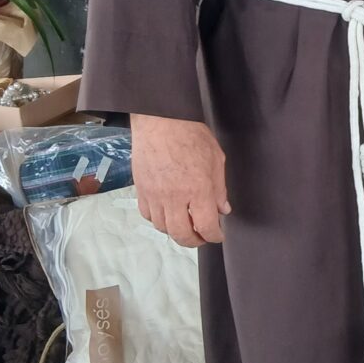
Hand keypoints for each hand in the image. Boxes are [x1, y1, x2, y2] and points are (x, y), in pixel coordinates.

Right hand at [132, 114, 230, 247]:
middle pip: (182, 234)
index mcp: (198, 189)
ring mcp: (155, 195)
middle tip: (202, 237)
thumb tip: (222, 209)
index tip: (217, 235)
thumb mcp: (216, 159)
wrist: (161, 121)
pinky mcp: (141, 190)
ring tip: (185, 225)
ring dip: (176, 231)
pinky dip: (158, 219)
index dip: (214, 236)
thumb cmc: (190, 134)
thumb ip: (220, 188)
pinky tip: (167, 213)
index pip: (206, 226)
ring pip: (163, 227)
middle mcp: (175, 197)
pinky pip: (147, 214)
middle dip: (194, 241)